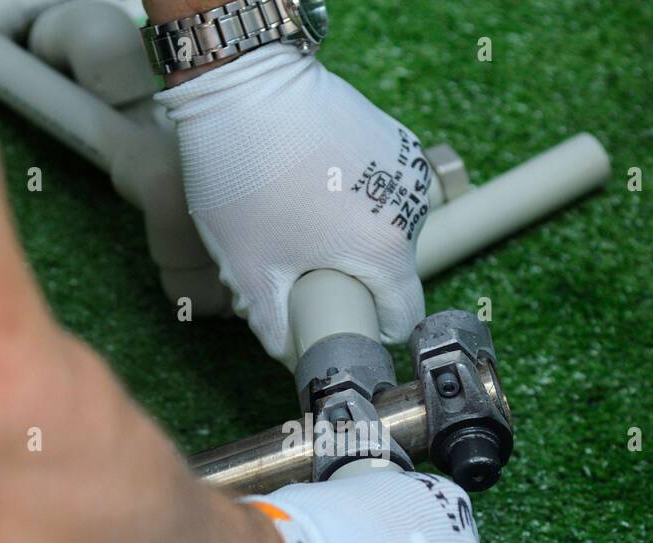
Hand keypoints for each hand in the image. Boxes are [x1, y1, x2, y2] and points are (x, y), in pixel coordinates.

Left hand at [156, 46, 430, 360]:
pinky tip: (310, 179)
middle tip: (296, 260)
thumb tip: (288, 352)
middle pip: (390, 272)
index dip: (365, 327)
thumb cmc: (246, 176)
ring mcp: (405, 168)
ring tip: (298, 213)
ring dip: (351, 234)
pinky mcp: (392, 135)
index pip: (401, 317)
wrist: (242, 80)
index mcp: (386, 252)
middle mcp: (410, 211)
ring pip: (384, 229)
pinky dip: (352, 195)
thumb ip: (272, 324)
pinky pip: (379, 188)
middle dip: (349, 277)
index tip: (331, 319)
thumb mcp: (248, 267)